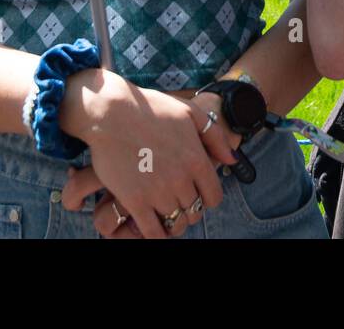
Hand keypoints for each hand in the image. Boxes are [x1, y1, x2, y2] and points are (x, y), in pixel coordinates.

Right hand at [57, 73, 236, 237]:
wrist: (111, 112)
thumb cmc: (151, 109)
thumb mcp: (190, 113)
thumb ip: (215, 137)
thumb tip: (232, 161)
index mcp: (196, 159)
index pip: (214, 196)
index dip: (207, 198)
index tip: (196, 193)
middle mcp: (180, 179)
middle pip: (194, 211)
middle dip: (189, 208)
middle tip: (177, 201)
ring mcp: (158, 192)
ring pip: (175, 223)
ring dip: (172, 221)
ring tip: (164, 212)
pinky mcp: (134, 201)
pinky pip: (152, 232)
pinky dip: (156, 234)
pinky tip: (152, 226)